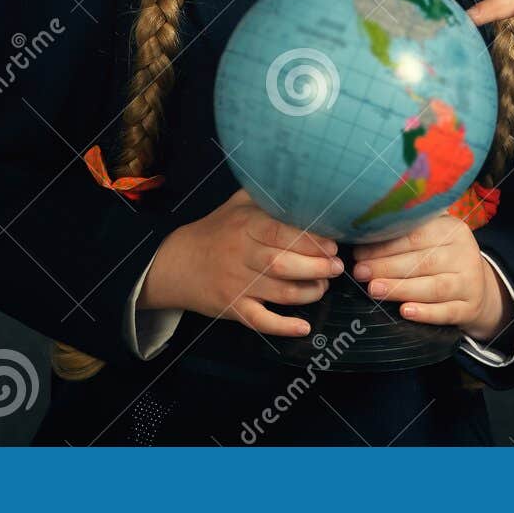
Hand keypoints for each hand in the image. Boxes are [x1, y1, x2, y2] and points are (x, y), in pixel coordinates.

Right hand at [140, 188, 341, 336]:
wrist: (176, 264)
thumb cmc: (215, 231)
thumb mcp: (236, 205)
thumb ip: (267, 196)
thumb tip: (305, 185)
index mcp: (245, 225)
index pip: (280, 231)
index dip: (310, 239)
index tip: (332, 244)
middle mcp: (242, 254)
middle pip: (283, 263)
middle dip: (316, 267)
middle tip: (337, 267)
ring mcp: (237, 284)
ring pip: (279, 292)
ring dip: (309, 292)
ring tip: (324, 286)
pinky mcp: (233, 308)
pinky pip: (260, 321)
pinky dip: (283, 327)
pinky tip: (304, 327)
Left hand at [352, 215, 513, 339]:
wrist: (478, 288)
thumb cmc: (443, 260)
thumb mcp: (434, 239)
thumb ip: (407, 235)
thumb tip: (364, 236)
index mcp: (453, 230)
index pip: (416, 236)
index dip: (385, 245)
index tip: (360, 253)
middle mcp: (465, 254)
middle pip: (423, 261)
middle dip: (388, 267)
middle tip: (361, 273)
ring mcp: (470, 282)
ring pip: (434, 287)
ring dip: (401, 289)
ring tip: (374, 290)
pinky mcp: (470, 307)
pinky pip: (448, 312)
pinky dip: (426, 313)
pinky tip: (405, 311)